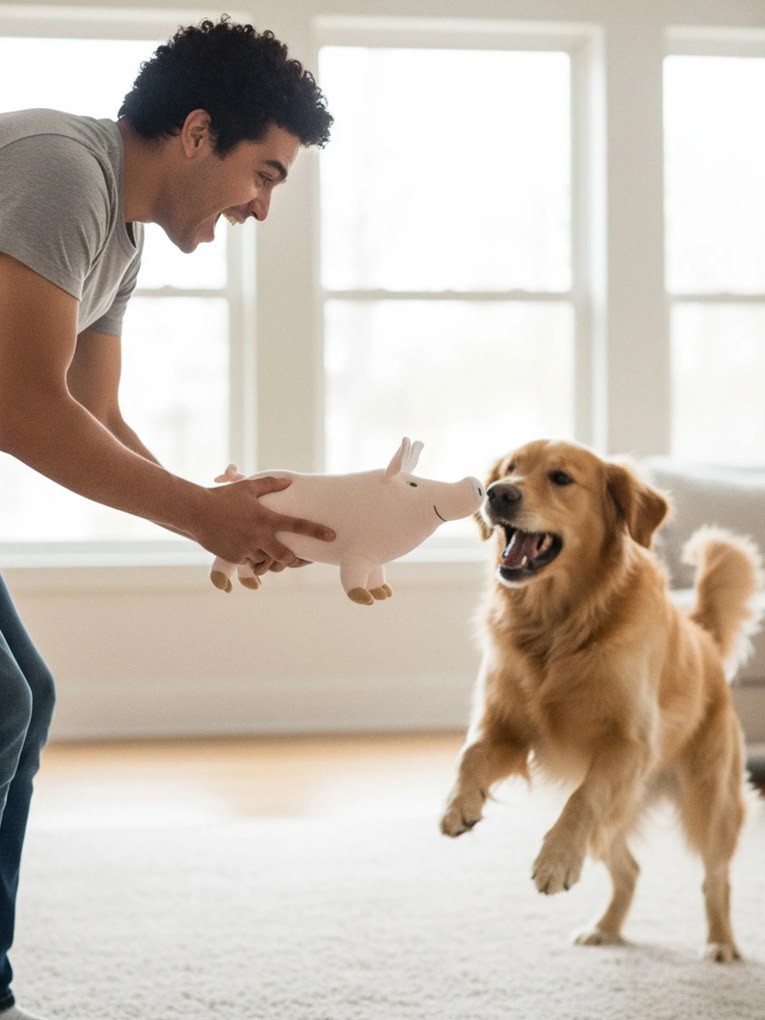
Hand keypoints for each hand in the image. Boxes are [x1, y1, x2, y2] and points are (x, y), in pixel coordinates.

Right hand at [196, 474, 333, 565]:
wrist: (196, 511)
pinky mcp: (235, 557)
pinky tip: (239, 545)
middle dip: (290, 559)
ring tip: (255, 545)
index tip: (332, 536)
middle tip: (291, 556)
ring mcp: (247, 548)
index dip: (317, 531)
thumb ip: (271, 484)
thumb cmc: (223, 497)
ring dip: (265, 556)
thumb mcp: (248, 487)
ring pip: (265, 560)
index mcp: (266, 519)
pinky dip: (249, 557)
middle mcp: (260, 536)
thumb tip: (290, 481)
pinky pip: (248, 561)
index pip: (298, 525)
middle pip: (285, 556)